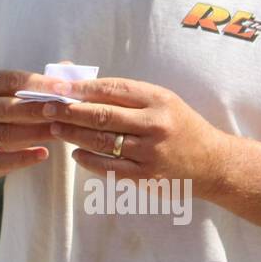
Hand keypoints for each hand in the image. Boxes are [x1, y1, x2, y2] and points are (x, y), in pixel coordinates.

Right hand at [0, 69, 61, 181]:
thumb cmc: (14, 112)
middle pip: (6, 107)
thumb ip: (44, 82)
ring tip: (58, 133)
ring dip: (33, 133)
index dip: (40, 84)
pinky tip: (44, 154)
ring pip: (3, 134)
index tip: (65, 89)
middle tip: (61, 111)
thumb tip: (68, 68)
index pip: (12, 80)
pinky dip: (22, 158)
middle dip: (36, 109)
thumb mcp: (24, 94)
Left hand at [46, 75, 227, 192]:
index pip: (112, 90)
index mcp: (158, 100)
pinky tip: (76, 152)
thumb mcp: (162, 100)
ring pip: (102, 141)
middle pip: (102, 115)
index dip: (81, 88)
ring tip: (55, 128)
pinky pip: (109, 167)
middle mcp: (155, 125)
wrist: (213, 163)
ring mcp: (150, 153)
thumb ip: (127, 94)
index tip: (58, 87)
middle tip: (46, 108)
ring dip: (73, 134)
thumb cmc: (181, 126)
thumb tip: (82, 84)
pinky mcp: (147, 176)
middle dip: (69, 111)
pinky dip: (88, 159)